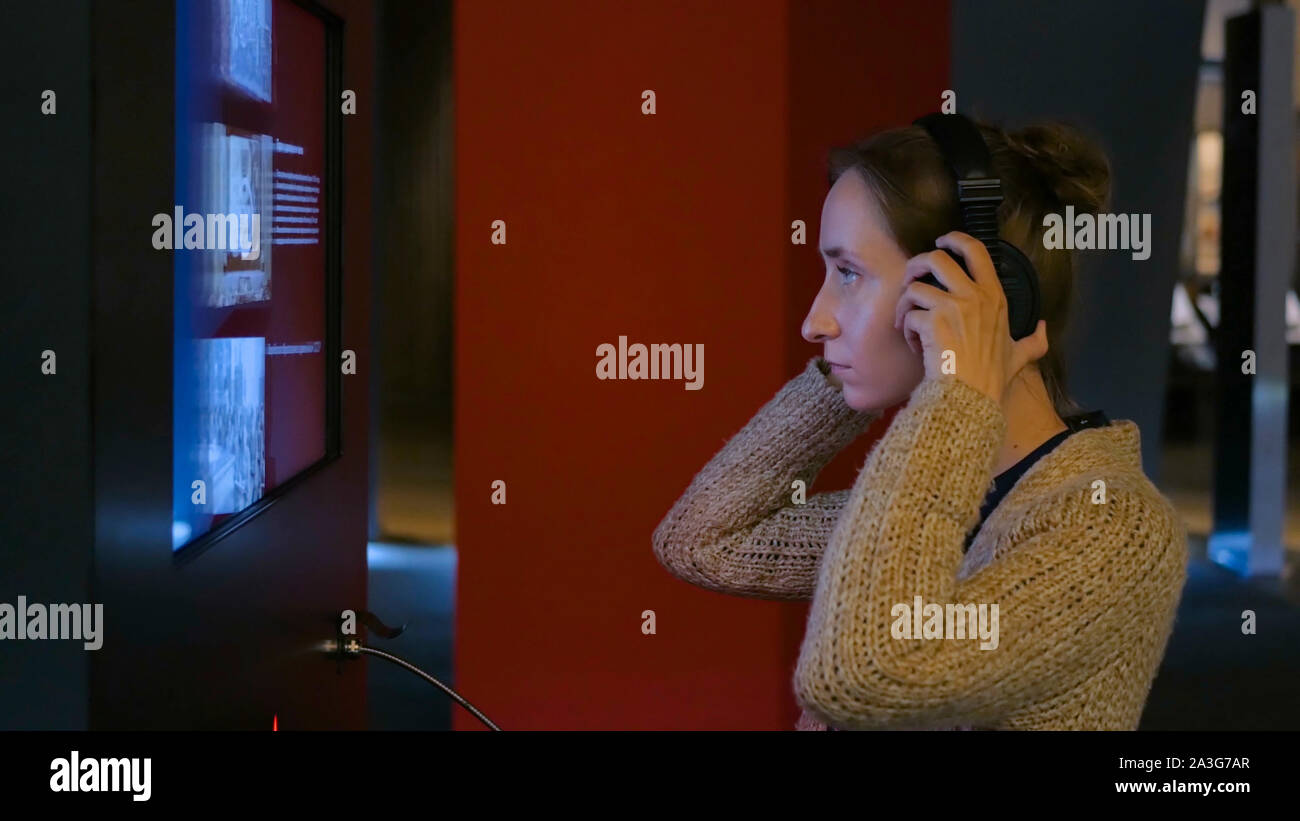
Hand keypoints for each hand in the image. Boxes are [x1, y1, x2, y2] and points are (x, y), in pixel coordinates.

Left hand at [891, 232, 1048, 404]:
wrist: (972, 397)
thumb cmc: (992, 378)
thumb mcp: (1020, 356)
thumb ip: (1034, 341)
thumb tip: (1044, 328)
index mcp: (993, 296)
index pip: (976, 250)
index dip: (955, 239)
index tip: (941, 243)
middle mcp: (974, 296)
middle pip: (936, 258)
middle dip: (916, 265)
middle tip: (911, 279)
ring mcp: (952, 307)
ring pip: (914, 287)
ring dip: (904, 305)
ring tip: (907, 322)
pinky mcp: (932, 322)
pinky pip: (908, 315)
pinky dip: (905, 329)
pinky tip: (914, 345)